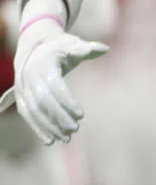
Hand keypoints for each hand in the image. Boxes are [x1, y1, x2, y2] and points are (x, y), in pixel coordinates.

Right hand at [6, 18, 106, 144]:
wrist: (35, 47)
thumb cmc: (60, 47)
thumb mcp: (73, 44)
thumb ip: (87, 49)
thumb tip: (105, 49)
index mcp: (43, 64)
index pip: (55, 86)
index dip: (67, 101)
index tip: (82, 115)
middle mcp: (28, 77)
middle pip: (43, 102)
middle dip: (59, 117)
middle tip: (76, 129)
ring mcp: (22, 88)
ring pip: (33, 111)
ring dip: (49, 126)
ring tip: (67, 138)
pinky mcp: (21, 97)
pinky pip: (28, 115)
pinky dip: (38, 128)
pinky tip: (50, 140)